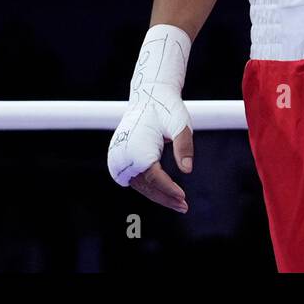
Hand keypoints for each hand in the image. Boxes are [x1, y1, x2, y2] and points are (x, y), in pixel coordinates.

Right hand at [107, 25, 194, 213]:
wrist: (147, 96)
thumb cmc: (166, 109)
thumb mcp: (181, 124)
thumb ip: (184, 146)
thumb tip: (187, 170)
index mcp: (138, 150)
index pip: (155, 180)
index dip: (170, 191)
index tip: (184, 198)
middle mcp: (123, 156)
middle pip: (147, 187)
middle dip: (165, 197)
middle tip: (184, 206)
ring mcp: (117, 159)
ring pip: (139, 185)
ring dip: (157, 194)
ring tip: (177, 201)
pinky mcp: (115, 159)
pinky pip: (133, 178)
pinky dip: (147, 186)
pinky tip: (162, 191)